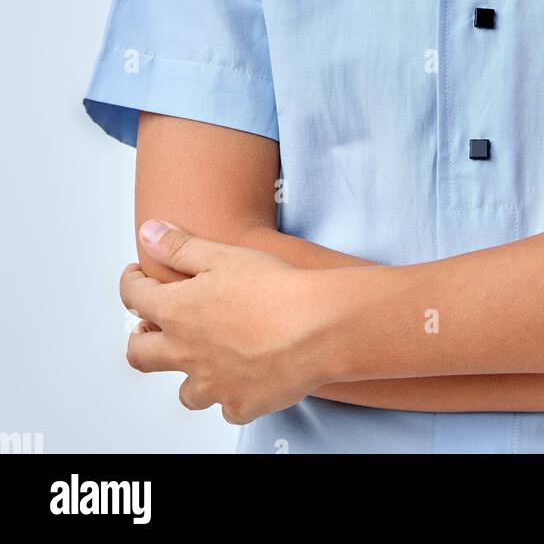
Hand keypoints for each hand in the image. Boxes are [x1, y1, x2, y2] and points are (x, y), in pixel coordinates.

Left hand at [121, 219, 339, 423]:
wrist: (317, 328)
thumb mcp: (222, 254)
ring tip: (203, 356)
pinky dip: (231, 393)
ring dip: (188, 374)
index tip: (137, 276)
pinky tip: (245, 376)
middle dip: (139, 337)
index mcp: (176, 313)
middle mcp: (185, 355)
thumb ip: (180, 246)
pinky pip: (227, 406)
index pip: (134, 298)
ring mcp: (212, 386)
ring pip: (184, 391)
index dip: (131, 282)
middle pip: (139, 354)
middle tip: (152, 325)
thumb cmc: (273, 287)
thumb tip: (148, 233)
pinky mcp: (241, 405)